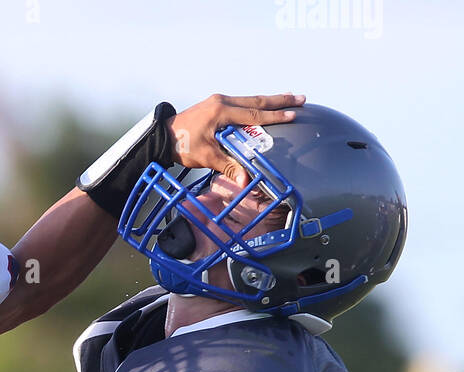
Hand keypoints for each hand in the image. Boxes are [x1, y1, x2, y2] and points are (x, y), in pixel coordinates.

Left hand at [169, 93, 304, 178]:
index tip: (292, 115)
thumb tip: (244, 180)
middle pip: (257, 100)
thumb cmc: (182, 146)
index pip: (253, 114)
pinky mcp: (216, 105)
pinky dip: (256, 103)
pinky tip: (264, 104)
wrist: (162, 136)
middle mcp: (222, 101)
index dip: (274, 116)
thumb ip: (226, 166)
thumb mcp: (204, 157)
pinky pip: (242, 103)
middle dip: (280, 101)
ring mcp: (218, 101)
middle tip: (301, 98)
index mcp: (221, 111)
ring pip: (250, 99)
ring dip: (270, 100)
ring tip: (289, 98)